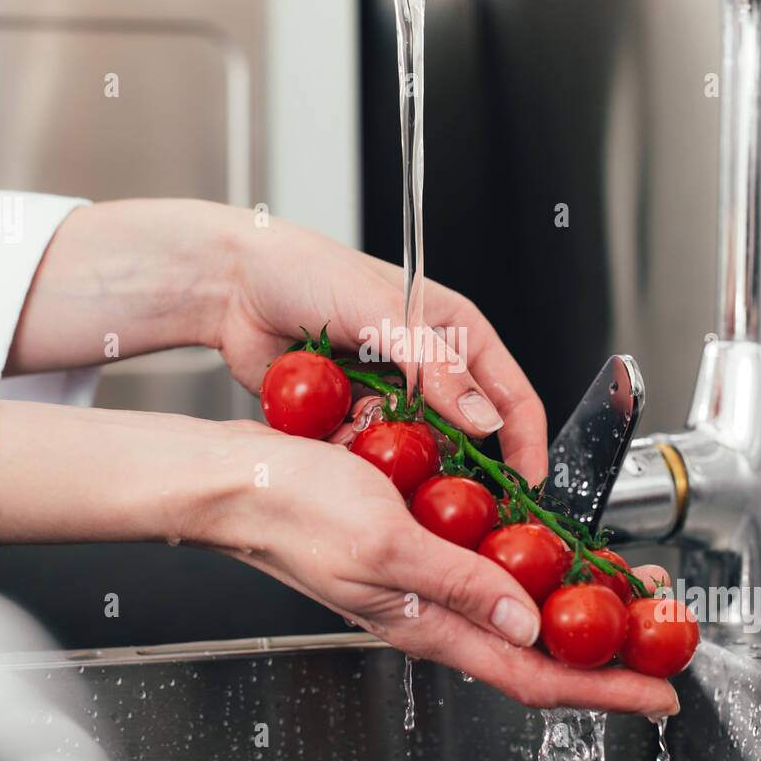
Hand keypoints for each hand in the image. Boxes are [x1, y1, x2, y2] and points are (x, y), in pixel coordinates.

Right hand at [0, 403, 678, 716]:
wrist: (240, 480)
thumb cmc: (293, 510)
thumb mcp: (385, 543)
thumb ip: (459, 582)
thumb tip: (528, 618)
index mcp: (424, 624)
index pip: (533, 674)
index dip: (605, 688)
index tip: (660, 692)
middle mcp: (431, 611)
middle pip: (537, 647)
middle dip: (607, 646)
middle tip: (662, 631)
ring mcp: (425, 582)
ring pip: (519, 607)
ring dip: (578, 602)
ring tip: (627, 589)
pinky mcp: (417, 548)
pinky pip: (490, 567)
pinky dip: (534, 563)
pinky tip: (552, 544)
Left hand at [217, 214, 548, 486]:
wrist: (235, 286)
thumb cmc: (308, 271)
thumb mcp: (382, 311)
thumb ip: (435, 366)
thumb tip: (484, 420)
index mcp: (456, 333)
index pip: (511, 397)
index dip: (525, 445)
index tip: (525, 489)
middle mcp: (428, 369)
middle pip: (462, 436)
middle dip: (450, 462)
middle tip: (437, 487)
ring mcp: (388, 395)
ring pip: (412, 450)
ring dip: (393, 455)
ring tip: (361, 434)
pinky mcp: (349, 416)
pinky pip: (366, 452)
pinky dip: (353, 453)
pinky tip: (330, 434)